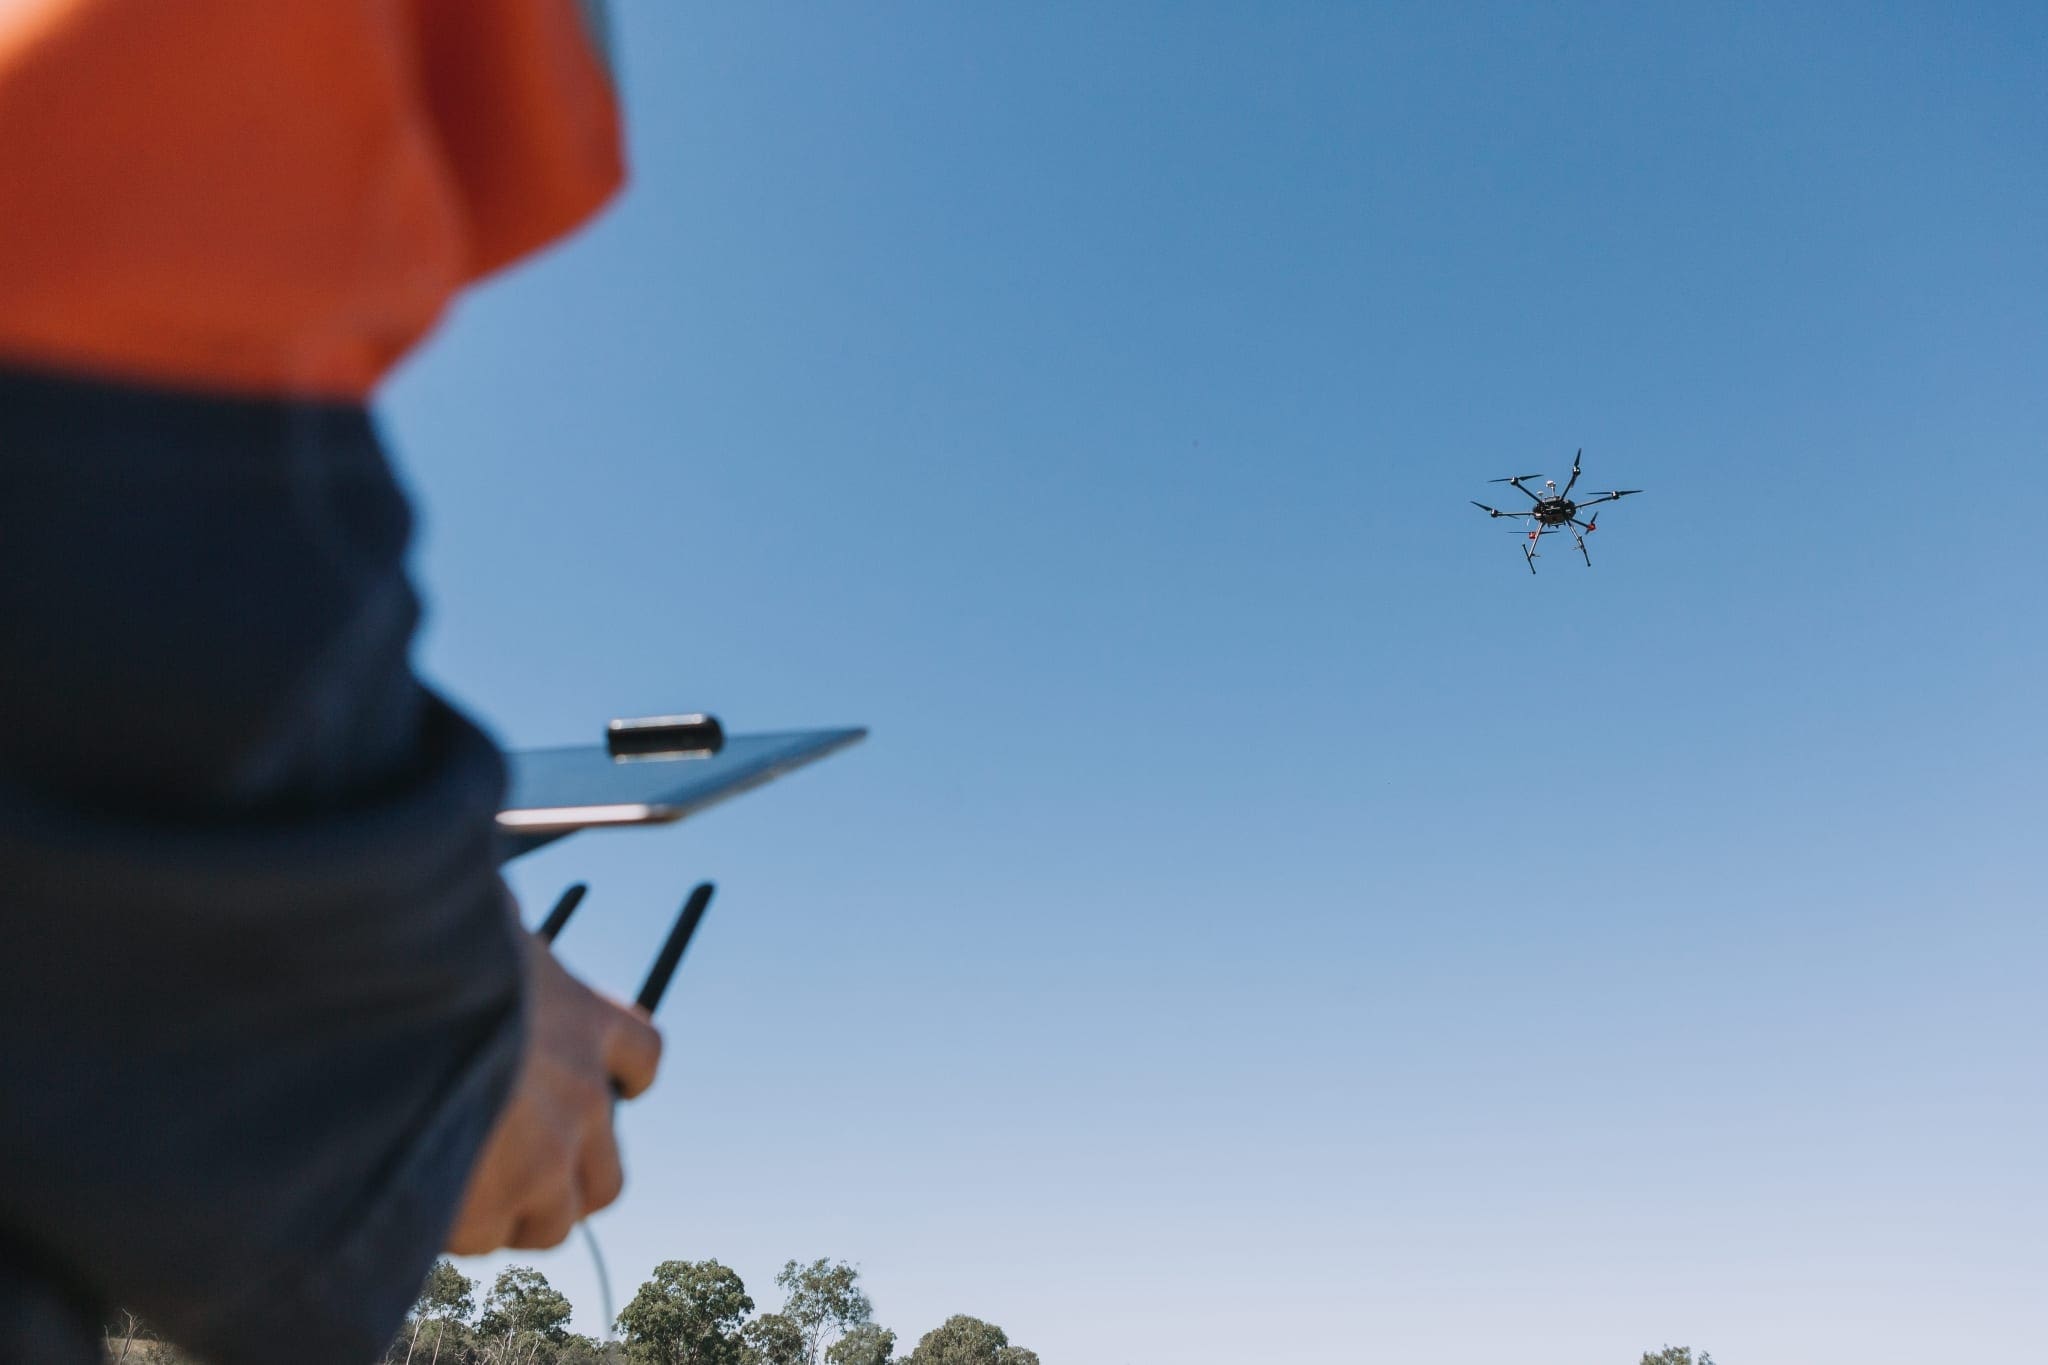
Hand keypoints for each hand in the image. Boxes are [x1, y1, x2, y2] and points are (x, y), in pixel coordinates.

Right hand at [445, 933, 661, 1252]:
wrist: (390, 1003)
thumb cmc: (429, 949)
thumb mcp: (483, 925)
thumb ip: (500, 943)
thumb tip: (489, 913)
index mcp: (585, 1021)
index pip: (642, 1058)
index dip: (621, 1078)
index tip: (596, 1085)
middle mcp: (581, 1098)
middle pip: (608, 1178)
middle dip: (567, 1184)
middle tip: (516, 1173)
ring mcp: (542, 1157)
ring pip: (556, 1222)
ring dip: (515, 1216)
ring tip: (460, 1196)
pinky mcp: (489, 1205)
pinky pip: (482, 1238)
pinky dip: (453, 1229)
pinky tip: (415, 1199)